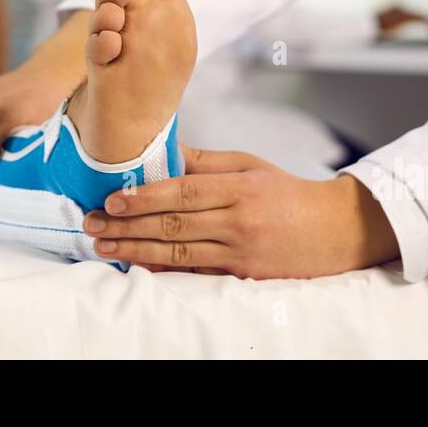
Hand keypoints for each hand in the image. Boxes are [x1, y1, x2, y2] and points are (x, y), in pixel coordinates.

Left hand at [81, 149, 400, 278]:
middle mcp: (237, 220)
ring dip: (135, 249)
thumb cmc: (289, 193)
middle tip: (92, 223)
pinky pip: (196, 271)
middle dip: (127, 224)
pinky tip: (138, 265)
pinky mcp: (243, 273)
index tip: (112, 198)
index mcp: (238, 187)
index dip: (144, 196)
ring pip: (178, 251)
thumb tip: (164, 153)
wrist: (336, 229)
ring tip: (104, 245)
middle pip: (173, 223)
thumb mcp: (250, 166)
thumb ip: (206, 162)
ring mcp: (240, 250)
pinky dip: (164, 269)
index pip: (182, 191)